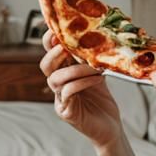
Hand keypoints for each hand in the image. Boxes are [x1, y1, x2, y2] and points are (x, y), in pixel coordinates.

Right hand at [39, 29, 121, 149]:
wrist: (110, 128)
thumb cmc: (103, 101)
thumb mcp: (99, 74)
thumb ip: (93, 58)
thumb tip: (100, 35)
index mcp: (64, 72)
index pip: (51, 53)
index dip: (50, 40)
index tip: (57, 28)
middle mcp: (58, 85)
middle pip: (46, 65)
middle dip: (55, 53)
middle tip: (68, 46)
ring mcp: (60, 99)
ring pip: (55, 79)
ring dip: (75, 69)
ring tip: (93, 67)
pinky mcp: (66, 112)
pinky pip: (68, 93)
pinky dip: (82, 82)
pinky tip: (97, 79)